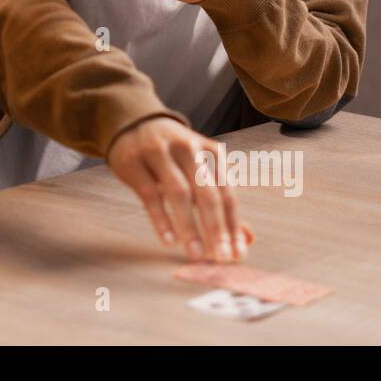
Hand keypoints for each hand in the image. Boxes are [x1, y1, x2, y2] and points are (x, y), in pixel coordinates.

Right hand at [107, 116, 250, 261]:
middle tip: (222, 258)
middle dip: (216, 227)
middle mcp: (188, 149)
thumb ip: (221, 203)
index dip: (234, 225)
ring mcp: (159, 153)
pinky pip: (150, 194)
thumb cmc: (173, 155)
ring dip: (190, 226)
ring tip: (196, 254)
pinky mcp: (134, 162)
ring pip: (179, 193)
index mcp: (210, 151)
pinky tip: (170, 240)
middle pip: (207, 192)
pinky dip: (161, 219)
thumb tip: (247, 239)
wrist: (133, 122)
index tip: (238, 254)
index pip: (227, 192)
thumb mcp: (200, 170)